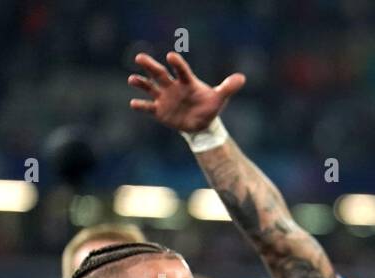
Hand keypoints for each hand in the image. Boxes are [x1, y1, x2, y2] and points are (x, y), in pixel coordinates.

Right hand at [128, 51, 244, 132]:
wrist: (201, 124)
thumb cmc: (209, 107)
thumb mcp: (219, 98)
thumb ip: (228, 88)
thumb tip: (242, 78)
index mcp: (187, 82)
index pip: (181, 71)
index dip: (177, 64)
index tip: (171, 57)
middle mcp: (172, 86)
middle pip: (159, 74)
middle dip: (150, 66)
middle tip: (139, 57)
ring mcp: (164, 98)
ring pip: (149, 87)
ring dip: (140, 83)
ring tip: (132, 79)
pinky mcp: (159, 111)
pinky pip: (148, 107)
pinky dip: (141, 105)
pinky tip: (134, 103)